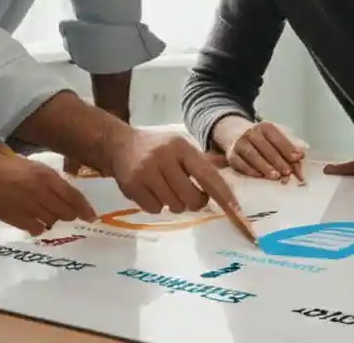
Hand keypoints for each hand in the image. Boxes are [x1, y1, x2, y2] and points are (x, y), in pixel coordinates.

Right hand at [0, 153, 96, 235]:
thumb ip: (49, 181)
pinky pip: (36, 229)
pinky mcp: (15, 218)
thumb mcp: (32, 167)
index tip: (91, 216)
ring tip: (43, 213)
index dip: (85, 209)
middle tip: (65, 213)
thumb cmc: (4, 166)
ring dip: (52, 220)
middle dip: (69, 214)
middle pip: (66, 212)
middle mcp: (40, 191)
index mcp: (45, 175)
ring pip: (52, 221)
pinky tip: (32, 220)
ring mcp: (28, 206)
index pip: (73, 196)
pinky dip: (38, 227)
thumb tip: (66, 196)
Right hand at [108, 129, 239, 214]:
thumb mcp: (181, 145)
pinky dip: (156, 206)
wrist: (118, 144)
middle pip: (191, 197)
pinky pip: (155, 209)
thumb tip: (228, 174)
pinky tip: (151, 192)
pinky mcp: (132, 185)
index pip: (207, 174)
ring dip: (173, 203)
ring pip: (173, 206)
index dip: (222, 193)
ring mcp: (147, 171)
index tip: (234, 209)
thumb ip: (202, 162)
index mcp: (181, 147)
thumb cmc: (157, 147)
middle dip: (195, 203)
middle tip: (191, 197)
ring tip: (166, 189)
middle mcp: (165, 157)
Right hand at [215, 117, 307, 182]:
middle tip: (288, 172)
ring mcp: (239, 143)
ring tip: (275, 176)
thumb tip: (303, 156)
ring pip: (251, 154)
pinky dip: (249, 170)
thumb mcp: (277, 137)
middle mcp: (251, 133)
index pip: (277, 136)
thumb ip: (290, 145)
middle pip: (264, 146)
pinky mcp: (231, 156)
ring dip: (264, 166)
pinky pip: (239, 163)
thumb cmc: (263, 140)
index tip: (298, 157)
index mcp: (265, 127)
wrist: (235, 134)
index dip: (287, 147)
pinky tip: (259, 176)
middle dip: (277, 159)